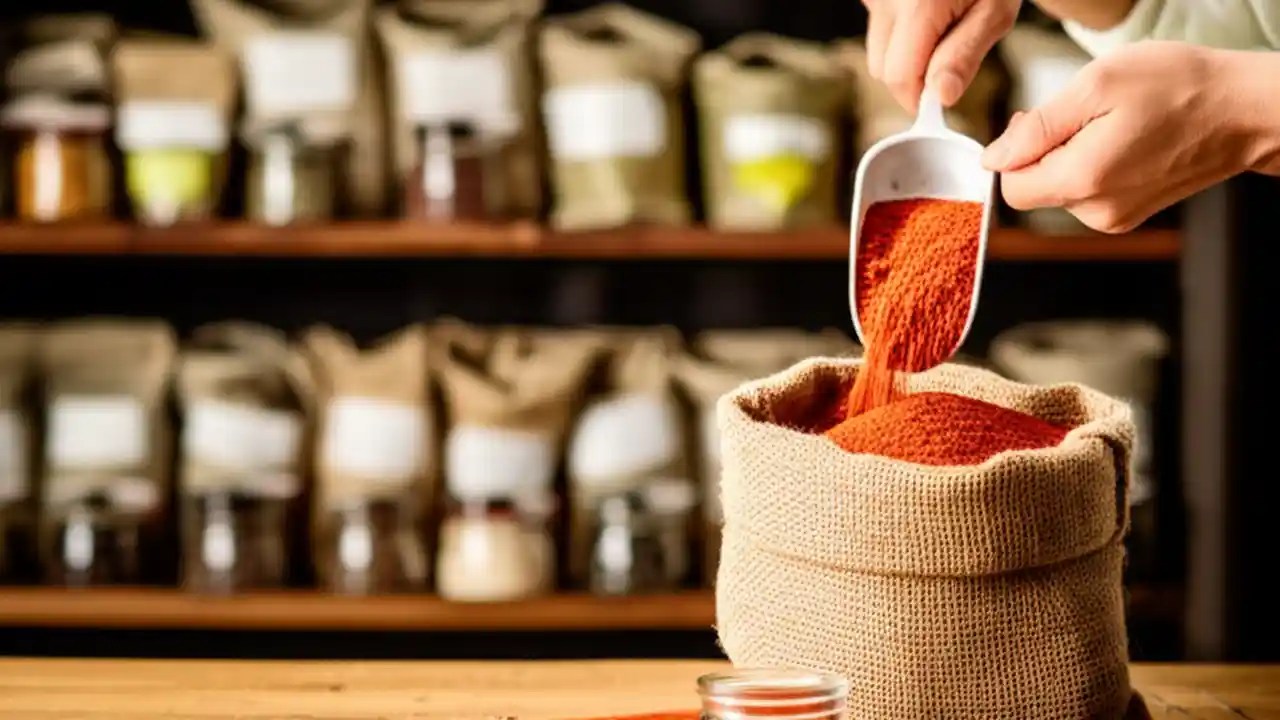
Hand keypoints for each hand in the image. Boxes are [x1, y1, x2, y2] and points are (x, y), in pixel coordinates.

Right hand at [862, 0, 1019, 110]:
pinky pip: (877, 31)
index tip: (939, 99)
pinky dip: (898, 35)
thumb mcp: (994, 15)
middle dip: (912, 77)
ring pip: (876, 54)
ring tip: (938, 30)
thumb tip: (940, 96)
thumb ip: (964, 57)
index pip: (898, 77)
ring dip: (903, 57)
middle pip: (881, 69)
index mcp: (918, 6)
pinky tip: (924, 15)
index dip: (918, 97)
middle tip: (947, 56)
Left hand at [983, 42, 1279, 232]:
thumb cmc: (1180, 87)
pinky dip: (1092, 166)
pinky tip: (1123, 140)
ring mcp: (1116, 217)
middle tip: (1082, 114)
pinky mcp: (1130, 215)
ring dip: (1070, 157)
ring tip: (1111, 125)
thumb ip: (1038, 127)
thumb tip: (994, 158)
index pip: (1011, 186)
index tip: (1038, 120)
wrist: (1243, 111)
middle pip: (1035, 189)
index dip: (1013, 151)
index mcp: (1084, 181)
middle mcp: (1097, 211)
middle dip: (1044, 151)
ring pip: (1061, 190)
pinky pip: (1087, 193)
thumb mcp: (1096, 85)